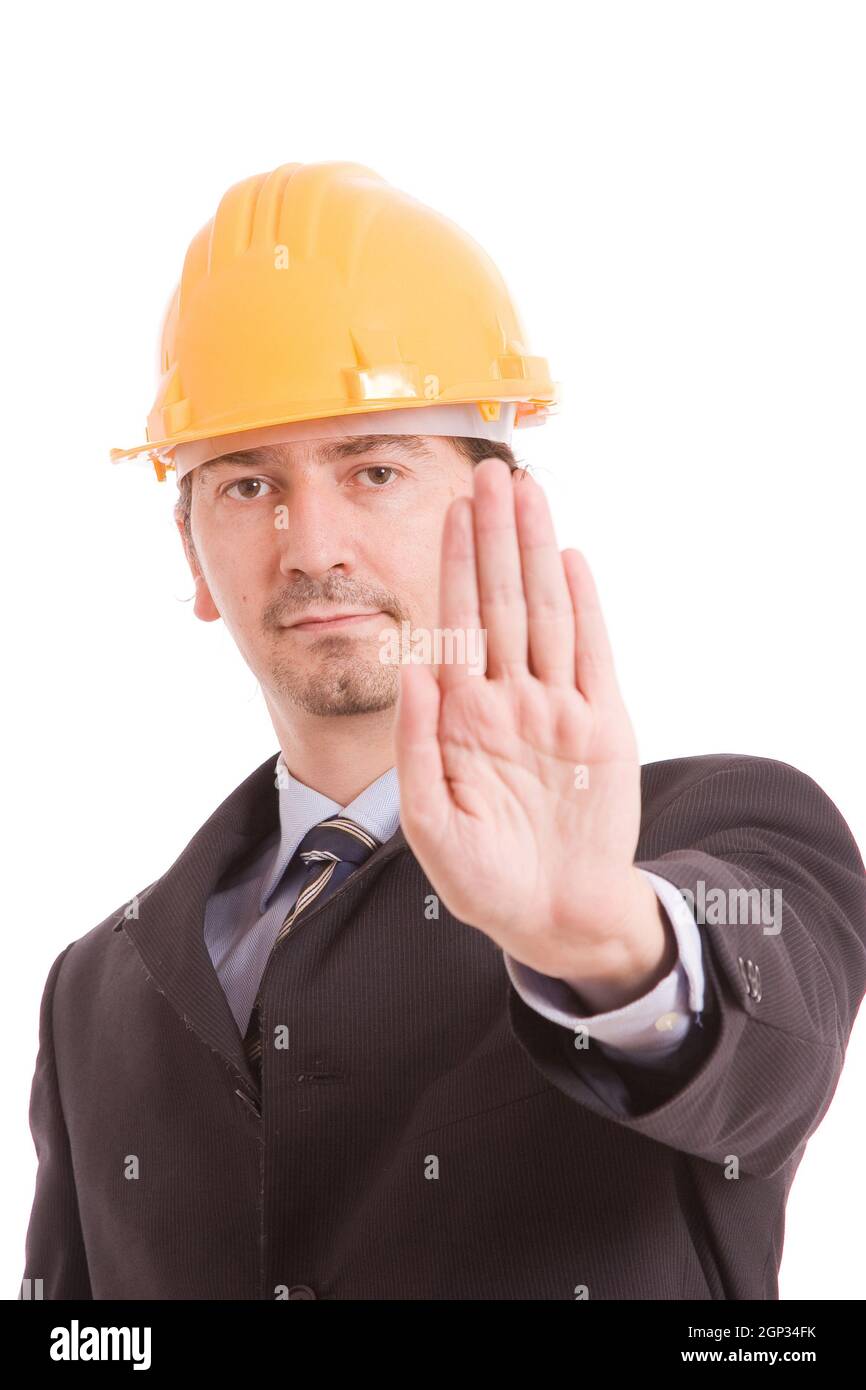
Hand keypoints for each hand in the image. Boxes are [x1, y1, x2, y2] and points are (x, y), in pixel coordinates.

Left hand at [394, 458, 672, 1004]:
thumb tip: (413, 669)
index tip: (450, 508)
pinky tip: (570, 559)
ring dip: (535, 552)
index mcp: (461, 716)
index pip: (454, 621)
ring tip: (530, 493)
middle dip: (494, 536)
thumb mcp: (432, 822)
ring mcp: (556, 707)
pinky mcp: (602, 724)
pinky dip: (585, 605)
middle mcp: (507, 698)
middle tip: (493, 472)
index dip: (451, 563)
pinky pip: (592, 653)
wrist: (556, 916)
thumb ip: (417, 745)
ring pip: (545, 612)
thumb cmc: (485, 879)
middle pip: (500, 600)